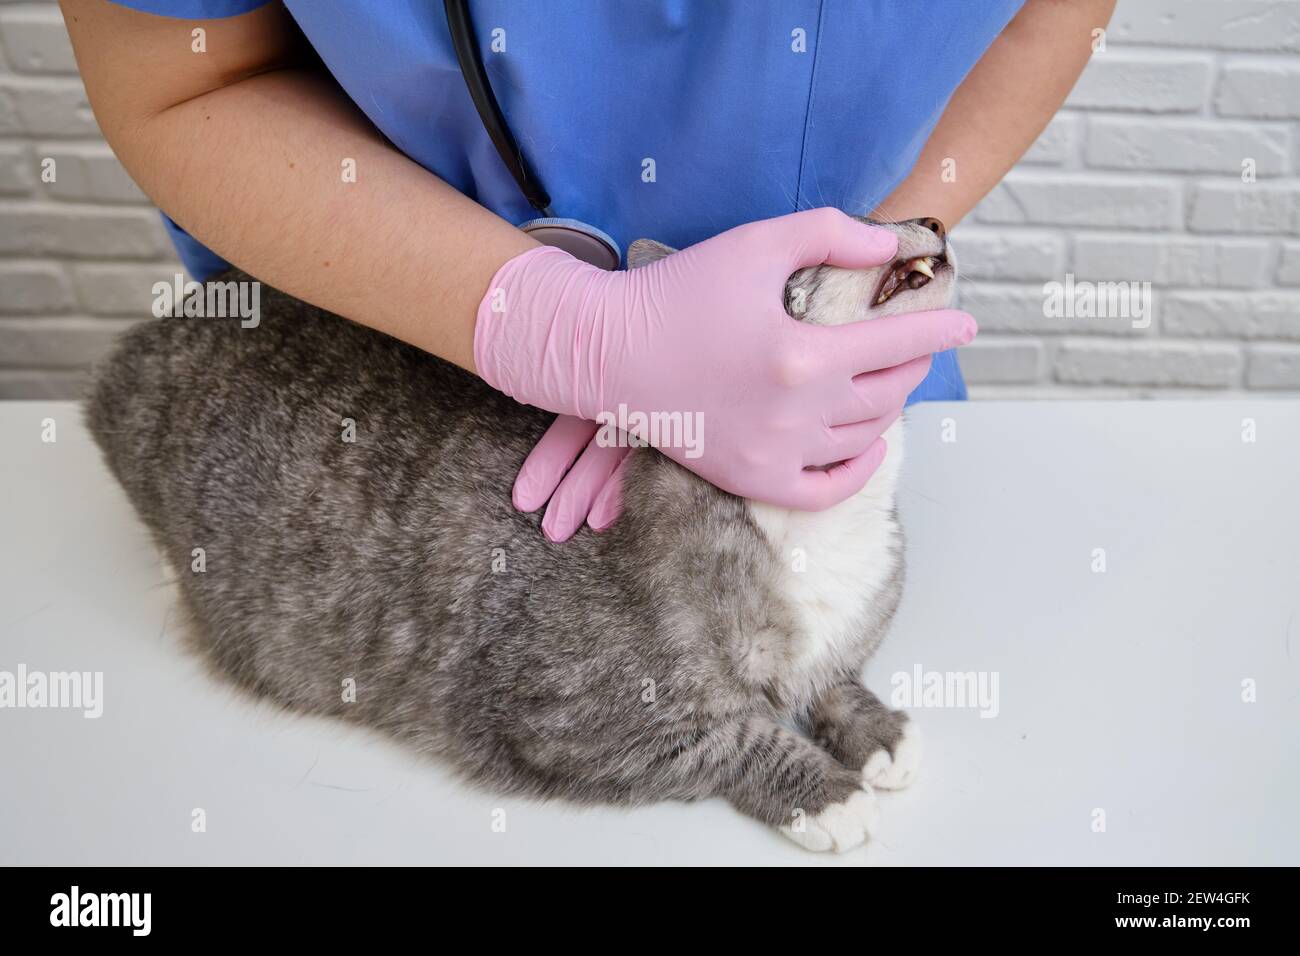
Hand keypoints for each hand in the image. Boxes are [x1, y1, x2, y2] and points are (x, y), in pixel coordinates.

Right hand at [476, 208, 975, 520]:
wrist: (607, 353)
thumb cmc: (677, 293)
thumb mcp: (755, 244)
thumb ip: (829, 235)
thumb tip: (890, 249)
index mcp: (804, 355)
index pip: (898, 346)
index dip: (940, 331)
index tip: (967, 323)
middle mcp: (798, 413)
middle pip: (886, 394)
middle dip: (915, 366)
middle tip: (918, 347)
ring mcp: (774, 453)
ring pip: (861, 437)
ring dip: (888, 407)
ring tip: (890, 383)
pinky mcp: (750, 479)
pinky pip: (823, 491)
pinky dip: (856, 471)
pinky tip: (867, 446)